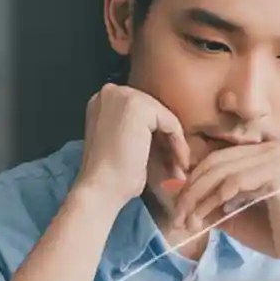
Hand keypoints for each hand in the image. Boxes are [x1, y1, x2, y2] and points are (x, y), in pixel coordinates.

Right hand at [73, 84, 190, 211]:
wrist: (100, 189)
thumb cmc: (111, 176)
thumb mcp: (123, 144)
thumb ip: (139, 130)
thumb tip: (171, 133)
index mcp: (103, 101)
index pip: (142, 113)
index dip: (157, 136)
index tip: (168, 158)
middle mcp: (111, 92)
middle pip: (154, 112)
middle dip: (167, 139)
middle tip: (177, 164)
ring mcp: (124, 96)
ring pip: (164, 117)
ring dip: (174, 144)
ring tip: (179, 169)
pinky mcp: (138, 106)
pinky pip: (170, 123)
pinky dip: (178, 144)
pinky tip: (178, 163)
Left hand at [171, 141, 279, 264]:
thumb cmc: (270, 231)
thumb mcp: (229, 214)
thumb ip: (205, 200)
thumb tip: (170, 189)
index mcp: (256, 152)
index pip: (213, 158)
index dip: (191, 181)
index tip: (177, 208)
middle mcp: (266, 148)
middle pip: (214, 162)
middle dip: (190, 191)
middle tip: (177, 217)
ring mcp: (273, 157)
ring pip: (221, 172)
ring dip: (199, 198)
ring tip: (189, 221)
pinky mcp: (277, 172)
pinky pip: (235, 182)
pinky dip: (216, 199)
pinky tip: (209, 216)